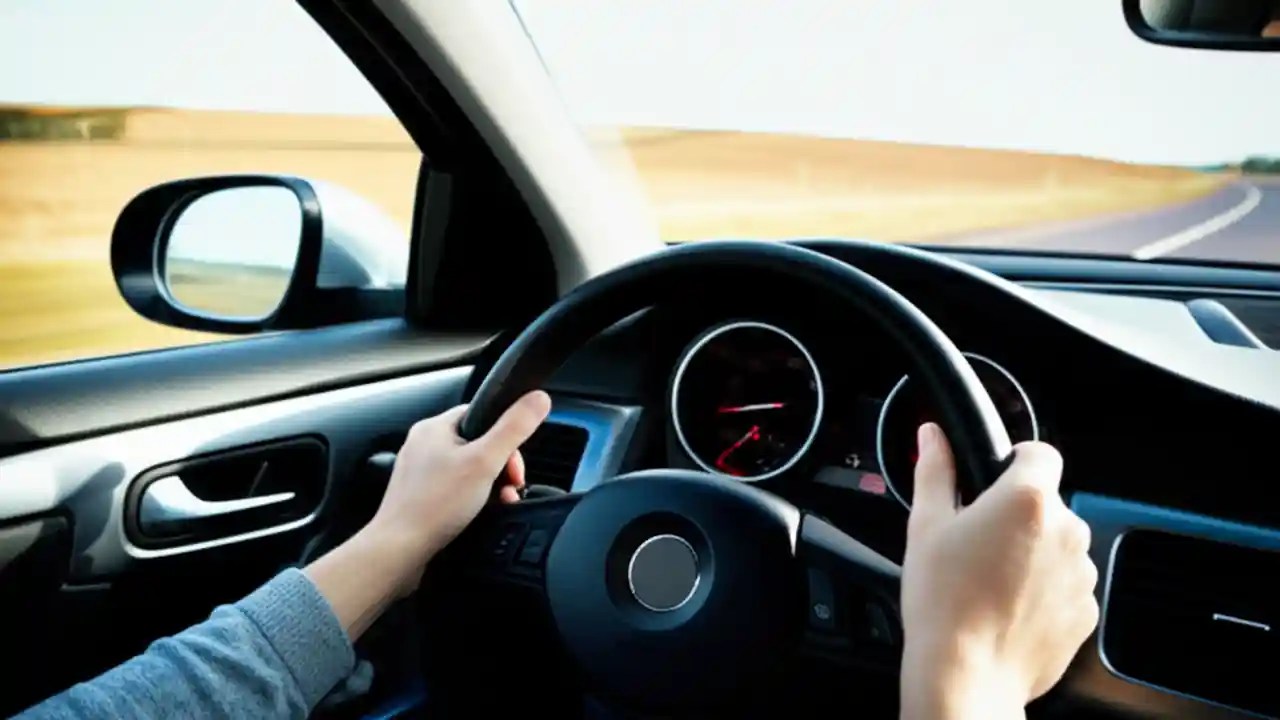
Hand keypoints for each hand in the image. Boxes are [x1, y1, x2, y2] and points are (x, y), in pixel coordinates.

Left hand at [370, 390, 551, 581]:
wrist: (400, 552)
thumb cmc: (432, 507)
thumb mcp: (485, 462)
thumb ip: (514, 428)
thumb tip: (538, 399)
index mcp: (434, 428)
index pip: (482, 414)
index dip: (506, 436)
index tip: (515, 461)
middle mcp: (424, 446)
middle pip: (479, 445)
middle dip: (501, 467)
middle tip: (508, 486)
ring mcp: (421, 474)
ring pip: (469, 470)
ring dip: (491, 486)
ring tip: (497, 503)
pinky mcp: (422, 498)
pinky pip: (457, 490)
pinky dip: (473, 500)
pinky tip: (480, 514)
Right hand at [899, 423, 1097, 719]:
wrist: (967, 674)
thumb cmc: (942, 603)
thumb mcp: (926, 526)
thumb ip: (935, 471)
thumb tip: (933, 437)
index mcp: (1026, 500)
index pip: (1041, 453)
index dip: (1017, 461)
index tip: (996, 480)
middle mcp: (1065, 531)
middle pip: (1048, 504)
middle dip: (1019, 515)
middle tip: (978, 541)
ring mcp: (1081, 574)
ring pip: (1059, 545)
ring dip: (1034, 553)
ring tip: (991, 580)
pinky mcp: (1086, 611)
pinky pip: (1066, 585)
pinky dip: (1044, 590)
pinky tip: (1008, 606)